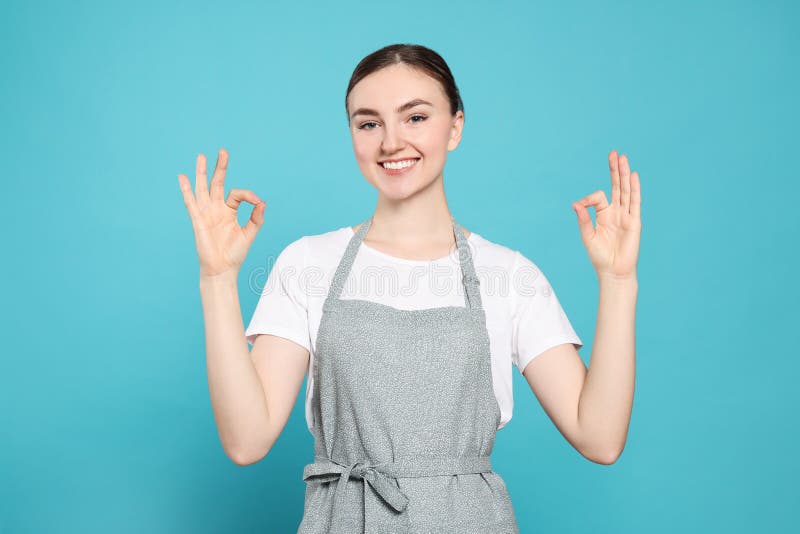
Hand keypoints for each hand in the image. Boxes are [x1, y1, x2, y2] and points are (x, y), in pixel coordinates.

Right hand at [178, 148, 266, 277]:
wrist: (222, 269)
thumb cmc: (235, 253)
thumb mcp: (249, 233)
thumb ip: (256, 218)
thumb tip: (262, 202)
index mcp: (229, 211)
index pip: (237, 194)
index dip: (248, 195)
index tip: (257, 202)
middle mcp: (216, 209)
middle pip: (217, 183)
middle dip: (220, 168)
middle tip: (223, 151)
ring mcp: (206, 213)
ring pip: (203, 188)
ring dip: (202, 173)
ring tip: (201, 156)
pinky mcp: (198, 220)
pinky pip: (191, 202)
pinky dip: (186, 190)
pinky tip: (182, 177)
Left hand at [572, 150, 641, 280]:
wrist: (613, 271)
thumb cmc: (600, 256)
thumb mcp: (587, 236)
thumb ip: (583, 219)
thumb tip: (575, 204)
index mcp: (603, 215)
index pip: (599, 197)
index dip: (589, 197)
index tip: (581, 204)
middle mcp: (616, 212)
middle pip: (616, 186)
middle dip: (615, 170)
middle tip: (614, 153)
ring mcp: (626, 215)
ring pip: (625, 190)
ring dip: (624, 174)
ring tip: (623, 157)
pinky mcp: (634, 222)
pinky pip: (635, 202)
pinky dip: (634, 189)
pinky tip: (633, 176)